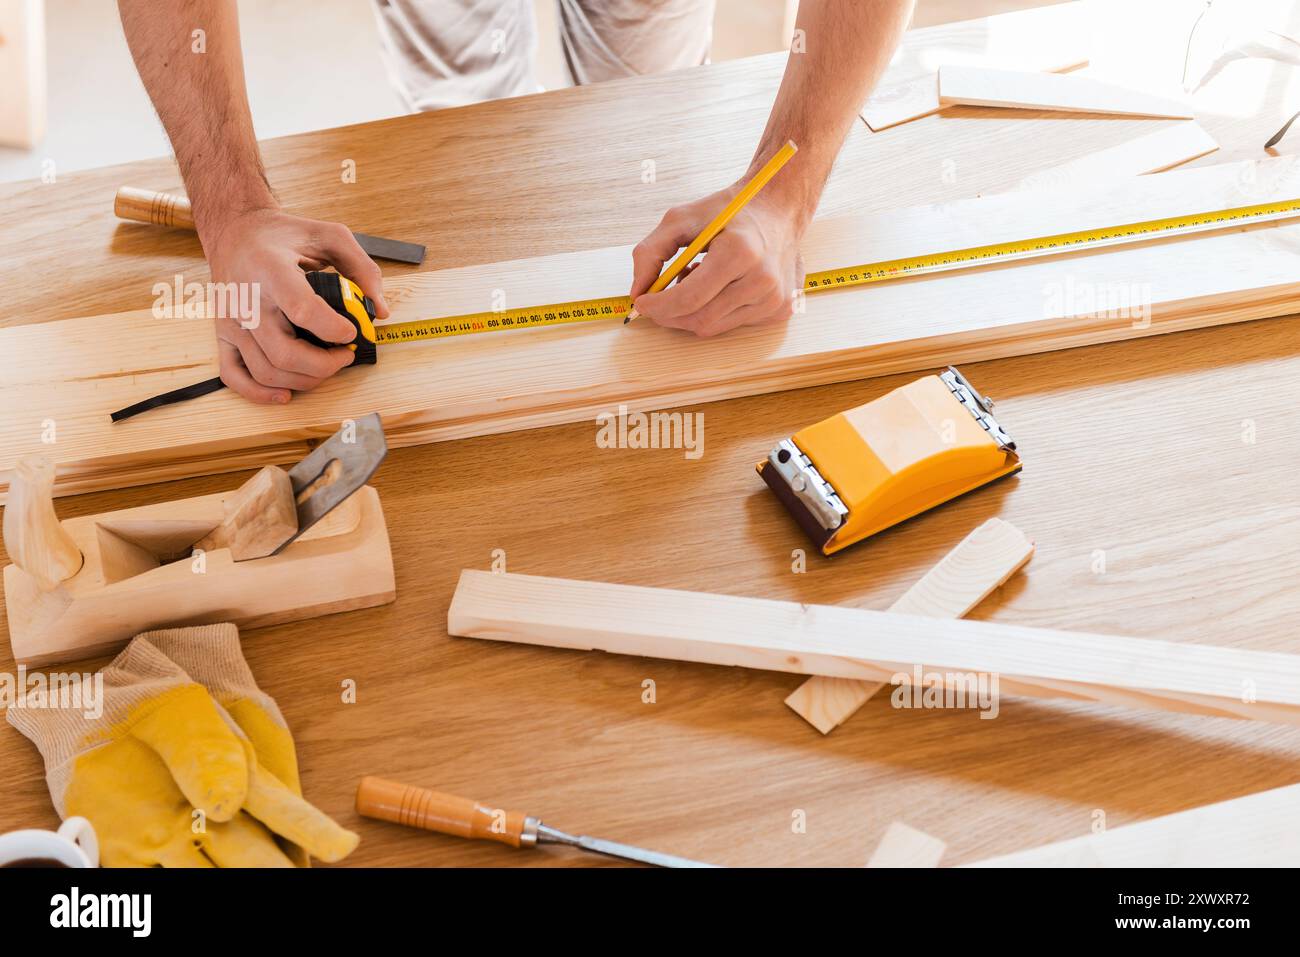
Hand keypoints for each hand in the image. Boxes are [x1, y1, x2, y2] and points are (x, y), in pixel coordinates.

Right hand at [201, 207, 389, 403]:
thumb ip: (362, 268)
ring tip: (327, 367)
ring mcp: (231, 321)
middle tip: (346, 355)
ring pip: (266, 371)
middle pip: (284, 353)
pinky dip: (259, 393)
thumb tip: (381, 311)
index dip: (334, 329)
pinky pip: (234, 376)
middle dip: (324, 365)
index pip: (303, 310)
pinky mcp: (222, 335)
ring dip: (304, 380)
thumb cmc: (284, 235)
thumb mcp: (328, 236)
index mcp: (271, 270)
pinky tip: (286, 393)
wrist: (235, 231)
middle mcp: (247, 299)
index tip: (353, 332)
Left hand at [629, 186, 805, 336]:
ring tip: (695, 280)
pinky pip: (732, 324)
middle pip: (699, 319)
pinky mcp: (780, 310)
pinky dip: (715, 311)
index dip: (659, 305)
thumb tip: (637, 291)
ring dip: (692, 310)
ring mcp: (775, 299)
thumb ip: (651, 252)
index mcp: (740, 252)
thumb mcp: (682, 218)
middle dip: (670, 313)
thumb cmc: (729, 211)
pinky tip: (718, 287)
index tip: (640, 302)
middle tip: (658, 296)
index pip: (690, 298)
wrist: (779, 209)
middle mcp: (763, 280)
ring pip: (713, 326)